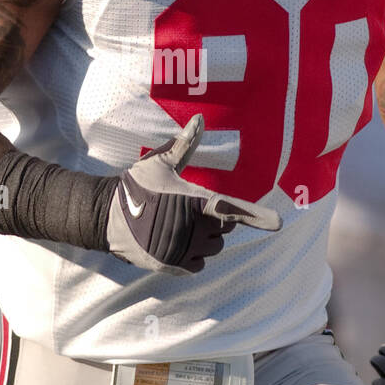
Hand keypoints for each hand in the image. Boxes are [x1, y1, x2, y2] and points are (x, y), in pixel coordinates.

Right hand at [106, 114, 280, 272]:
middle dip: (215, 222)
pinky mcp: (171, 265)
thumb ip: (184, 145)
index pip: (232, 209)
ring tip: (180, 226)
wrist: (106, 216)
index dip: (256, 216)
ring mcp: (181, 248)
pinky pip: (197, 266)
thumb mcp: (160, 162)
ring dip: (204, 240)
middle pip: (224, 231)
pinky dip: (193, 257)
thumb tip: (199, 119)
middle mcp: (192, 228)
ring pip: (212, 250)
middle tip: (191, 211)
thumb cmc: (137, 185)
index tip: (278, 223)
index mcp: (194, 201)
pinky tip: (177, 243)